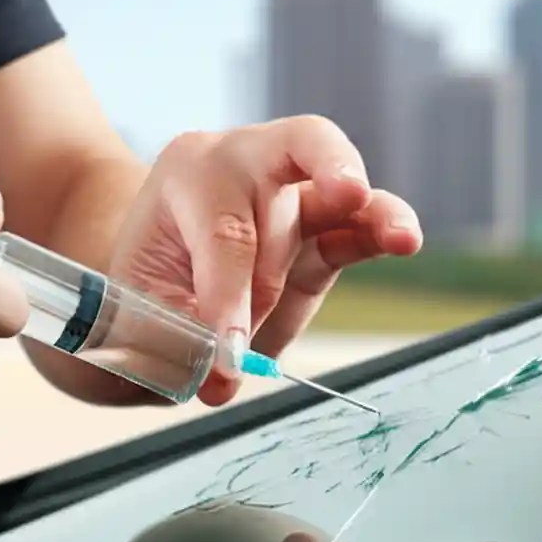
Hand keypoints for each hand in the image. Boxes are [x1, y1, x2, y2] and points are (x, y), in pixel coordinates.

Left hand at [103, 116, 422, 405]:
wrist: (166, 263)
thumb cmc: (150, 284)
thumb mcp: (137, 313)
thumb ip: (169, 346)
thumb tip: (220, 380)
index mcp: (186, 176)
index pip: (221, 233)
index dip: (227, 300)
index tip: (227, 358)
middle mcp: (241, 161)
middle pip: (272, 194)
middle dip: (270, 267)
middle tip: (267, 299)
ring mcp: (291, 186)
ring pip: (331, 175)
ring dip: (366, 208)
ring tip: (398, 235)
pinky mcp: (326, 220)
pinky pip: (361, 218)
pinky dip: (384, 228)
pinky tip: (404, 240)